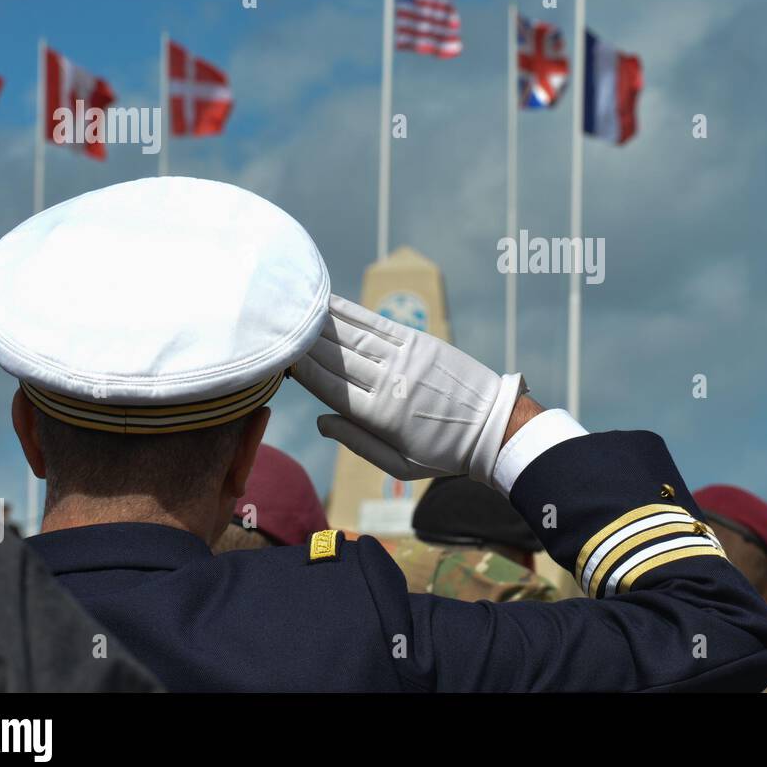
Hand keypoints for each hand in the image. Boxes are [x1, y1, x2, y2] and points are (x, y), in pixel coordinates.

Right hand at [292, 295, 524, 489]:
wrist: (494, 427)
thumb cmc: (444, 453)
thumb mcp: (400, 464)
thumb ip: (357, 442)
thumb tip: (320, 419)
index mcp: (380, 416)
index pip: (328, 387)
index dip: (300, 370)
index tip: (277, 357)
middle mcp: (389, 382)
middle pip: (335, 357)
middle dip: (302, 341)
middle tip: (272, 324)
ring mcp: (405, 358)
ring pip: (352, 335)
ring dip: (319, 321)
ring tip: (292, 308)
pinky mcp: (419, 342)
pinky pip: (378, 323)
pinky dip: (350, 312)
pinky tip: (328, 302)